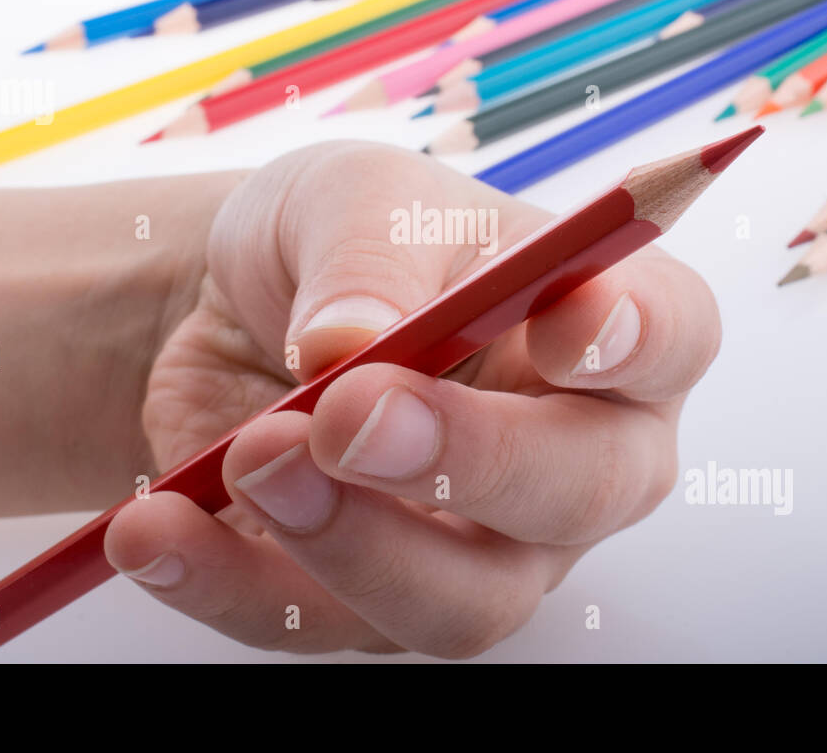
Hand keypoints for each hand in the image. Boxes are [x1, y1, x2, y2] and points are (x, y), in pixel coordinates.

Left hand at [104, 141, 720, 657]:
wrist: (238, 312)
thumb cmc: (342, 241)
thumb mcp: (349, 198)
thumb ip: (369, 259)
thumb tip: (351, 348)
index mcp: (603, 322)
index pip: (667, 339)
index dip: (634, 341)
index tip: (565, 325)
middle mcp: (572, 448)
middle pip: (581, 493)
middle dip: (467, 460)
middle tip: (351, 415)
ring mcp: (487, 544)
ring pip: (465, 602)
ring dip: (349, 540)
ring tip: (248, 455)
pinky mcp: (380, 600)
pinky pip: (326, 628)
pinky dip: (234, 583)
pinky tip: (158, 527)